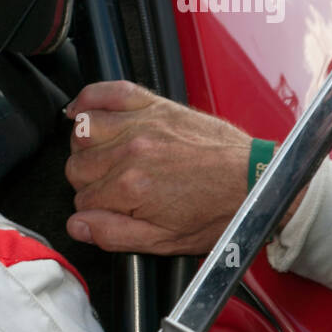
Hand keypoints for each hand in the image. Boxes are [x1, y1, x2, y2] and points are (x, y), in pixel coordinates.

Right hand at [63, 80, 289, 254]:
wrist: (255, 181)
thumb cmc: (218, 210)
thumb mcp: (164, 240)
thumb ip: (114, 234)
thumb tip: (77, 225)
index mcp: (130, 187)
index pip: (81, 199)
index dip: (92, 209)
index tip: (108, 210)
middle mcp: (130, 152)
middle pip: (77, 165)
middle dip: (86, 181)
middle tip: (109, 188)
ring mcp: (141, 124)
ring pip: (82, 131)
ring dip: (83, 146)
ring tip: (99, 157)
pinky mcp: (155, 105)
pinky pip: (108, 92)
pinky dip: (88, 98)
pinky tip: (80, 112)